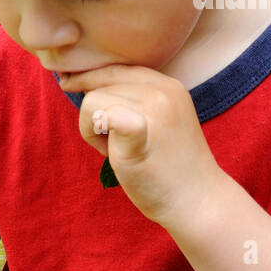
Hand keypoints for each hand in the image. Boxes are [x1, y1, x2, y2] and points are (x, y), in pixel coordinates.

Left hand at [60, 65, 221, 228]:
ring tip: (116, 153)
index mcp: (167, 85)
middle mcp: (161, 89)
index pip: (118, 68)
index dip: (92, 80)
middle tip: (105, 145)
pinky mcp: (139, 131)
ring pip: (92, 101)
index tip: (74, 92)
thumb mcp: (159, 123)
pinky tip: (108, 154)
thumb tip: (88, 89)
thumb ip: (135, 104)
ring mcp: (153, 108)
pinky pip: (101, 115)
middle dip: (93, 111)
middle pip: (102, 80)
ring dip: (92, 129)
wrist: (197, 201)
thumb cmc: (171, 171)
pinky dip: (93, 134)